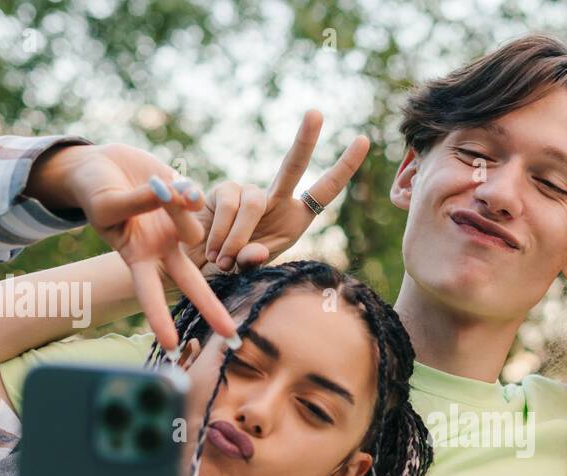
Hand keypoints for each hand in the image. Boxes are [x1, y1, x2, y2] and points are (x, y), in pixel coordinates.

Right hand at [30, 143, 236, 348]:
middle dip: (211, 308)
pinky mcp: (189, 204)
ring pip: (194, 229)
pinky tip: (170, 181)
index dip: (158, 318)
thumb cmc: (94, 191)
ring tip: (152, 186)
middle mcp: (163, 250)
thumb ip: (138, 203)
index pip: (148, 293)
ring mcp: (178, 229)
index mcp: (137, 258)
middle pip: (191, 283)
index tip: (170, 346)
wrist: (104, 163)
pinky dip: (186, 189)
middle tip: (232, 336)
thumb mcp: (107, 203)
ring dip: (175, 206)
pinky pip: (198, 200)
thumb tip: (171, 196)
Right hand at [188, 110, 369, 275]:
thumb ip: (255, 263)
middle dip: (305, 140)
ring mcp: (248, 190)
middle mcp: (276, 198)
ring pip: (253, 203)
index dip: (344, 167)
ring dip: (238, 237)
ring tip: (224, 261)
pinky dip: (221, 233)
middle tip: (316, 113)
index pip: (325, 190)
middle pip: (293, 165)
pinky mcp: (224, 190)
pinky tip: (211, 249)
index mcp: (296, 216)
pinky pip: (228, 207)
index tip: (364, 140)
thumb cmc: (234, 267)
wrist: (202, 265)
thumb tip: (254, 253)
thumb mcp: (251, 270)